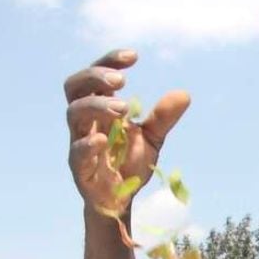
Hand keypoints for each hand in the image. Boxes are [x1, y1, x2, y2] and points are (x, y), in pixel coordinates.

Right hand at [64, 50, 190, 217]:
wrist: (120, 201)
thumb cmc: (129, 164)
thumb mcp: (152, 139)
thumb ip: (163, 117)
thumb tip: (185, 94)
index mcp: (99, 108)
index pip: (94, 75)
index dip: (109, 61)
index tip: (134, 57)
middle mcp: (85, 121)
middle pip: (74, 86)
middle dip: (94, 77)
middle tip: (122, 81)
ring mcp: (79, 142)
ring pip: (73, 113)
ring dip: (96, 106)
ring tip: (124, 109)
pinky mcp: (79, 169)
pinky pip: (76, 152)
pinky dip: (88, 144)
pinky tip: (103, 139)